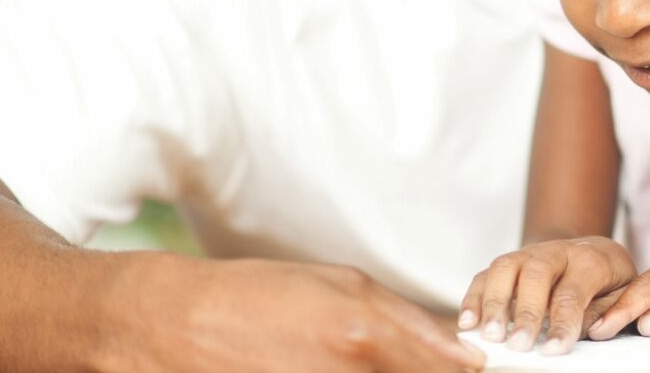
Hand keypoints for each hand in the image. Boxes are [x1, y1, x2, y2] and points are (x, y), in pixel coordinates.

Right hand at [131, 256, 484, 370]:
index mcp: (362, 335)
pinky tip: (325, 368)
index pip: (444, 372)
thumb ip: (413, 322)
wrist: (176, 322)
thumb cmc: (258, 295)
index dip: (460, 371)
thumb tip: (466, 353)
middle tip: (397, 363)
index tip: (474, 370)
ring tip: (349, 364)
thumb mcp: (343, 286)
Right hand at [457, 236, 635, 354]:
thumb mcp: (624, 293)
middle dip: (525, 311)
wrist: (594, 250)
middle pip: (535, 274)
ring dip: (494, 302)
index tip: (552, 349)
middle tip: (518, 344)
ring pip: (505, 267)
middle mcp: (556, 251)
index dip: (562, 322)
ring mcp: (528, 254)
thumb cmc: (609, 280)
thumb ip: (609, 311)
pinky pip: (486, 275)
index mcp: (591, 259)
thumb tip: (595, 331)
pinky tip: (468, 323)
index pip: (573, 292)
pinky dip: (474, 298)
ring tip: (490, 335)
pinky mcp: (509, 264)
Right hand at [587, 233, 649, 339]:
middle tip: (579, 335)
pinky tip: (625, 324)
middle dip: (616, 313)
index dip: (620, 314)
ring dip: (632, 315)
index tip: (594, 333)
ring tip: (601, 330)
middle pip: (641, 290)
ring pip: (647, 295)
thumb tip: (646, 325)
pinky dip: (648, 311)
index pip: (647, 288)